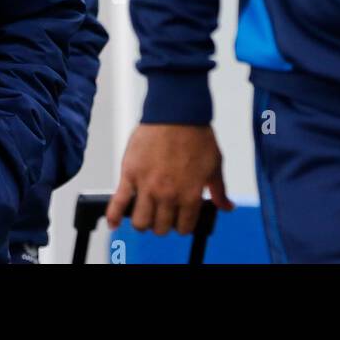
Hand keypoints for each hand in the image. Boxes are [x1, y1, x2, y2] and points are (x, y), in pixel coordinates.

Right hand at [106, 123, 234, 235]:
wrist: (176, 111)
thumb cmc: (196, 135)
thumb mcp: (215, 165)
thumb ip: (219, 190)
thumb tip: (227, 207)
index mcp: (189, 195)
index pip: (184, 227)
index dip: (182, 224)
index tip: (180, 217)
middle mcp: (167, 195)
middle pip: (160, 228)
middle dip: (163, 223)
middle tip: (163, 212)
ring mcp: (147, 186)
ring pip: (140, 222)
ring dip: (143, 221)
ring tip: (146, 212)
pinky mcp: (130, 174)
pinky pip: (118, 202)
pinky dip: (113, 215)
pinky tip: (112, 223)